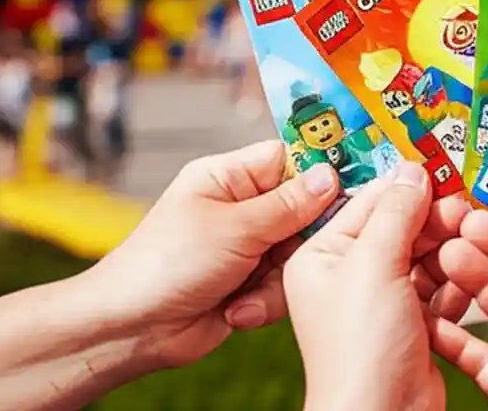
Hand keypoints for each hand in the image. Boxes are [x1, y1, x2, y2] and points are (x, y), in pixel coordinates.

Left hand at [83, 141, 339, 368]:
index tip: (355, 182)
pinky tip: (236, 309)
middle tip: (292, 251)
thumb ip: (288, 205)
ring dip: (278, 278)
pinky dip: (266, 301)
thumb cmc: (165, 264)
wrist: (132, 329)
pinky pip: (286, 284)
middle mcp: (243, 207)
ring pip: (300, 252)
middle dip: (300, 237)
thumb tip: (331, 175)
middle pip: (306, 209)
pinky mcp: (252, 282)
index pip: (291, 158)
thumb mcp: (233, 228)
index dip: (323, 170)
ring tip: (244, 289)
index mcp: (230, 177)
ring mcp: (249, 246)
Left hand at [284, 162, 445, 410]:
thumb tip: (412, 171)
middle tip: (464, 210)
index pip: (365, 202)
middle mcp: (346, 275)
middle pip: (398, 227)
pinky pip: (437, 286)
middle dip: (433, 220)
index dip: (403, 185)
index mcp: (321, 255)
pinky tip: (466, 282)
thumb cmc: (359, 348)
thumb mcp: (373, 264)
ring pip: (423, 255)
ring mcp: (380, 300)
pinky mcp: (409, 322)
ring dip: (448, 250)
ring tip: (471, 244)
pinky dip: (453, 283)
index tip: (441, 170)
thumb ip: (395, 213)